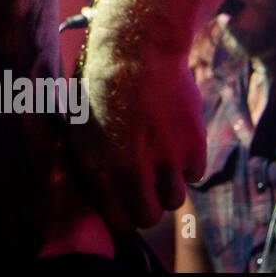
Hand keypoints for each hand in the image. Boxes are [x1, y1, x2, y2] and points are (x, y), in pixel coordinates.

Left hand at [67, 22, 206, 232]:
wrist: (135, 52)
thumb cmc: (101, 88)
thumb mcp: (80, 128)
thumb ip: (93, 165)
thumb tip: (103, 192)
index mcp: (98, 170)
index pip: (119, 223)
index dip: (124, 216)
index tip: (127, 205)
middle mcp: (132, 172)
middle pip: (150, 218)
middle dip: (148, 206)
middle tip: (147, 187)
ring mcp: (165, 161)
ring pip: (175, 200)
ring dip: (168, 186)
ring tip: (160, 162)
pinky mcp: (193, 146)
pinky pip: (195, 174)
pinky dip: (188, 164)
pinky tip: (174, 143)